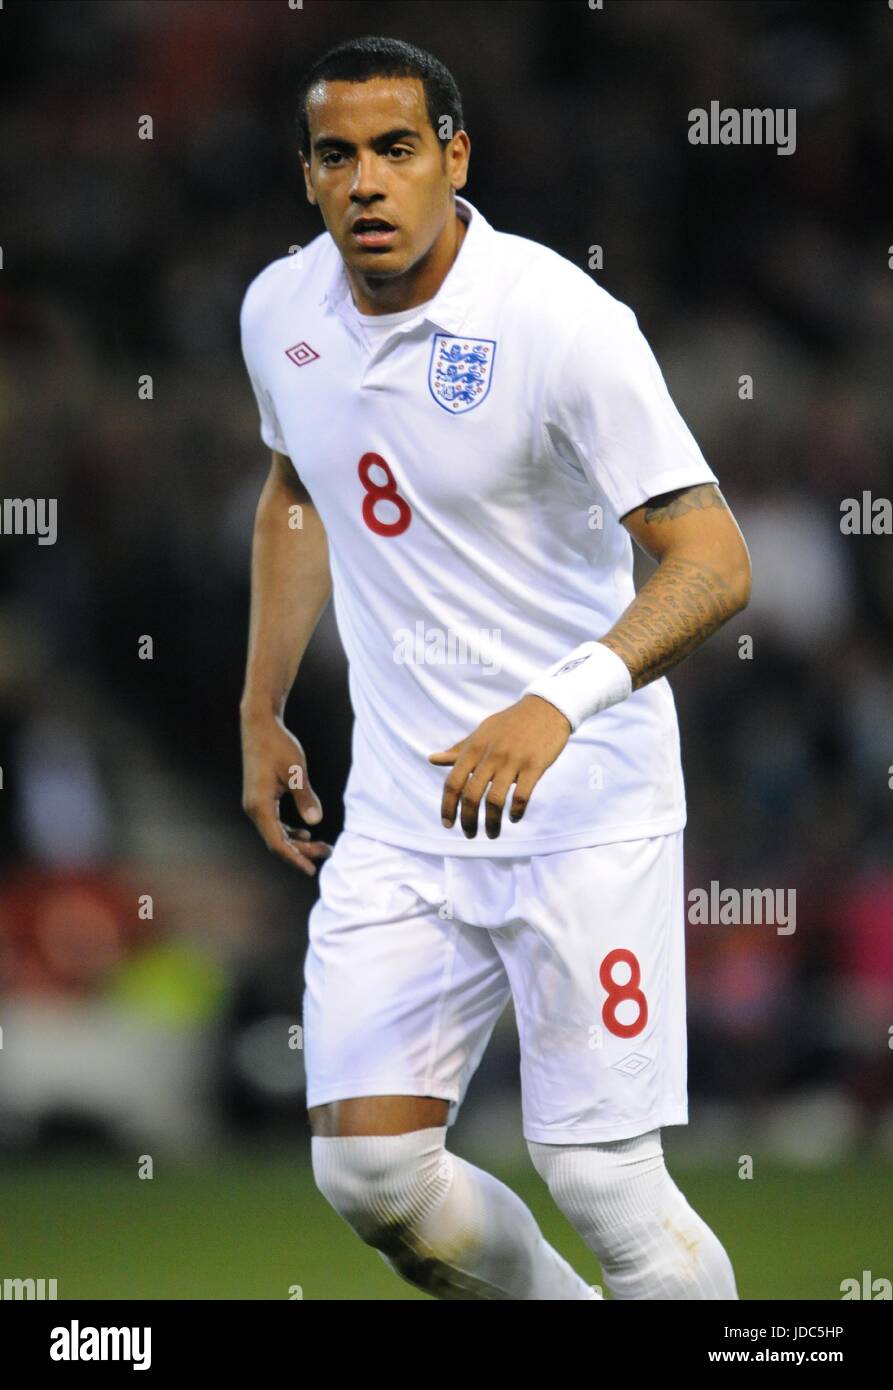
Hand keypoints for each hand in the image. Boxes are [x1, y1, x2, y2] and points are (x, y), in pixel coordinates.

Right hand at [240, 711, 332, 874]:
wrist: (260, 725)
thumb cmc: (278, 745)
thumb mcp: (296, 770)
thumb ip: (305, 797)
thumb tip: (314, 822)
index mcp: (259, 805)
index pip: (277, 842)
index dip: (295, 858)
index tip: (312, 869)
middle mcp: (253, 809)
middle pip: (277, 841)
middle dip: (301, 851)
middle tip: (327, 851)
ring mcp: (254, 804)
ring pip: (275, 833)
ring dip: (296, 842)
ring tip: (321, 845)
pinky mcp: (259, 798)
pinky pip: (273, 823)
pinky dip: (289, 831)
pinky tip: (304, 832)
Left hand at [428, 694, 571, 838]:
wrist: (545, 708)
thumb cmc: (510, 723)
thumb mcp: (481, 732)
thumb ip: (458, 750)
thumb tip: (431, 759)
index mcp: (474, 748)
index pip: (453, 783)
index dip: (447, 806)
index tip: (448, 824)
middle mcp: (490, 755)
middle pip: (471, 796)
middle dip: (467, 820)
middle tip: (470, 834)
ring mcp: (512, 761)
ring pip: (495, 801)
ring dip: (491, 823)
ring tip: (492, 833)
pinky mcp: (534, 766)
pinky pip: (522, 796)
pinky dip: (516, 812)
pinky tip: (514, 818)